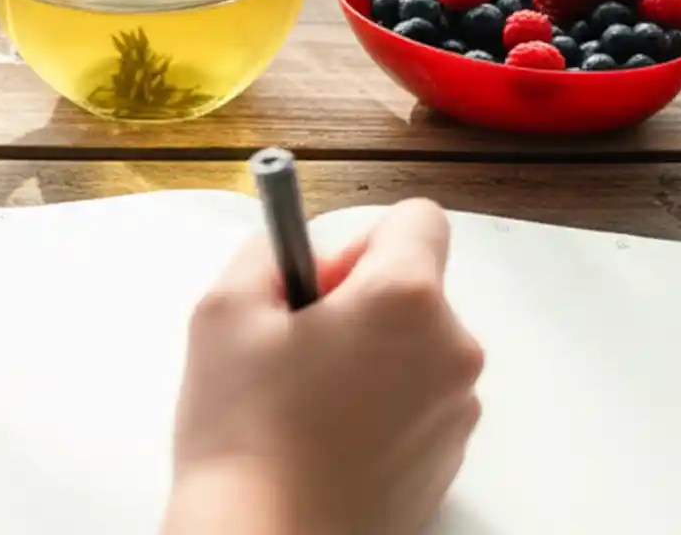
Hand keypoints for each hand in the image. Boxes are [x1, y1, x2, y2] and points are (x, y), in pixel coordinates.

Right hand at [164, 199, 483, 534]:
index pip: (418, 219)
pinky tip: (323, 439)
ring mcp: (455, 412)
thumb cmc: (245, 438)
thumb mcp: (224, 310)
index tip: (318, 284)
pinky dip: (377, 407)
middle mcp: (450, 351)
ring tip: (303, 403)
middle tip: (295, 349)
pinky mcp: (446, 460)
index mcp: (406, 301)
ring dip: (367, 358)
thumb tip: (297, 248)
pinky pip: (415, 403)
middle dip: (358, 303)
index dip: (359, 241)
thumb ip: (269, 249)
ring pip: (413, 349)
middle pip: (413, 288)